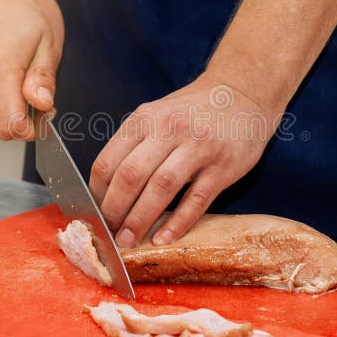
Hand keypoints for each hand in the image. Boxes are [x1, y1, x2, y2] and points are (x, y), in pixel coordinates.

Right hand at [0, 0, 63, 139]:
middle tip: (41, 92)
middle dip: (23, 118)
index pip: (8, 126)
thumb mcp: (49, 41)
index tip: (46, 114)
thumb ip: (43, 78)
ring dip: (11, 103)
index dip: (31, 129)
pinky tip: (7, 64)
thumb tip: (42, 106)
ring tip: (25, 71)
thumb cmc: (25, 4)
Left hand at [89, 73, 282, 247]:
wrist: (242, 95)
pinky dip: (177, 223)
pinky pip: (196, 200)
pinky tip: (163, 239)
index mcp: (145, 118)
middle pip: (131, 176)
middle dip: (114, 211)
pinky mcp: (223, 167)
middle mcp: (169, 130)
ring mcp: (198, 148)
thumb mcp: (157, 114)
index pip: (109, 161)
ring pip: (161, 188)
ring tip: (128, 241)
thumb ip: (134, 144)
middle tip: (108, 233)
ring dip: (140, 220)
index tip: (94, 213)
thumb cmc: (192, 111)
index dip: (96, 194)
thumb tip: (106, 189)